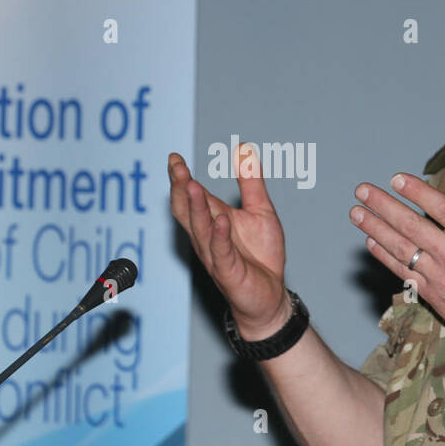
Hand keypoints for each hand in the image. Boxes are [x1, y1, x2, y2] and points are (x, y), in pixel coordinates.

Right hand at [168, 148, 289, 338]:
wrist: (270, 296)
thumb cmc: (260, 257)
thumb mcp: (260, 211)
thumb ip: (251, 182)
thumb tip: (243, 149)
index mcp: (213, 221)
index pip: (192, 197)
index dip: (181, 178)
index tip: (174, 158)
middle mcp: (208, 237)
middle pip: (188, 211)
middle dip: (181, 189)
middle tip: (176, 167)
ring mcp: (216, 255)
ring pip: (201, 230)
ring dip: (196, 208)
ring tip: (192, 185)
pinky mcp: (229, 272)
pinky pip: (222, 253)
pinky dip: (220, 236)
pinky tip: (221, 220)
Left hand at [349, 159, 444, 360]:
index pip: (442, 209)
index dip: (418, 192)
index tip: (396, 178)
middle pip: (413, 227)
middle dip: (384, 207)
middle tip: (363, 190)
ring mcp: (441, 277)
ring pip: (402, 249)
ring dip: (375, 229)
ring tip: (356, 213)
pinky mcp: (432, 295)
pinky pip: (403, 272)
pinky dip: (385, 256)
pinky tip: (370, 241)